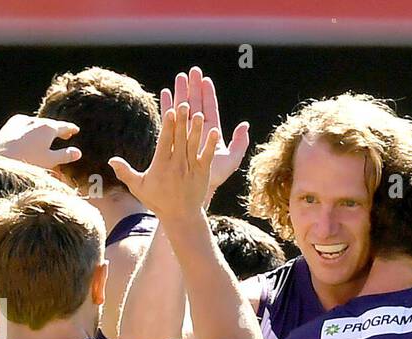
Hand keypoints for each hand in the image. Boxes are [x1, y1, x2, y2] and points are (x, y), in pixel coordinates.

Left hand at [0, 114, 81, 169]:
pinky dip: (31, 130)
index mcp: (48, 128)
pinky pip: (25, 125)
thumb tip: (77, 152)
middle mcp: (35, 121)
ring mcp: (21, 121)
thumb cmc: (28, 162)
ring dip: (44, 130)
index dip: (71, 128)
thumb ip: (65, 155)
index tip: (76, 130)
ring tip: (48, 139)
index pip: (64, 126)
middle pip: (50, 124)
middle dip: (58, 130)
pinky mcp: (10, 125)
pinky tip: (31, 138)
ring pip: (37, 124)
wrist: (1, 160)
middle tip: (65, 135)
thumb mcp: (51, 161)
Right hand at [109, 100, 218, 221]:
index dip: (169, 125)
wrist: (181, 216)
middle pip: (180, 138)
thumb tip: (110, 160)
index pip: (165, 141)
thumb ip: (125, 172)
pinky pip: (207, 156)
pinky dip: (211, 145)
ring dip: (196, 129)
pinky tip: (216, 132)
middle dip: (182, 121)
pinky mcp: (203, 173)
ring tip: (199, 114)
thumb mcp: (138, 187)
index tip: (170, 111)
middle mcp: (177, 164)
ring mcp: (191, 168)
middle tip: (185, 103)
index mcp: (161, 164)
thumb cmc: (158, 201)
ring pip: (194, 145)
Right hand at [165, 67, 250, 200]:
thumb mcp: (231, 161)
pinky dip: (167, 106)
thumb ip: (240, 143)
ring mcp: (184, 135)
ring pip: (182, 110)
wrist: (194, 194)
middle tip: (192, 71)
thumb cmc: (213, 179)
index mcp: (211, 134)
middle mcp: (198, 133)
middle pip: (196, 105)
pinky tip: (165, 93)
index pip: (210, 110)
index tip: (206, 79)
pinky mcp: (172, 139)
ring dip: (181, 93)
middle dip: (194, 88)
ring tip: (179, 77)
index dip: (208, 95)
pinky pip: (169, 120)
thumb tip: (245, 125)